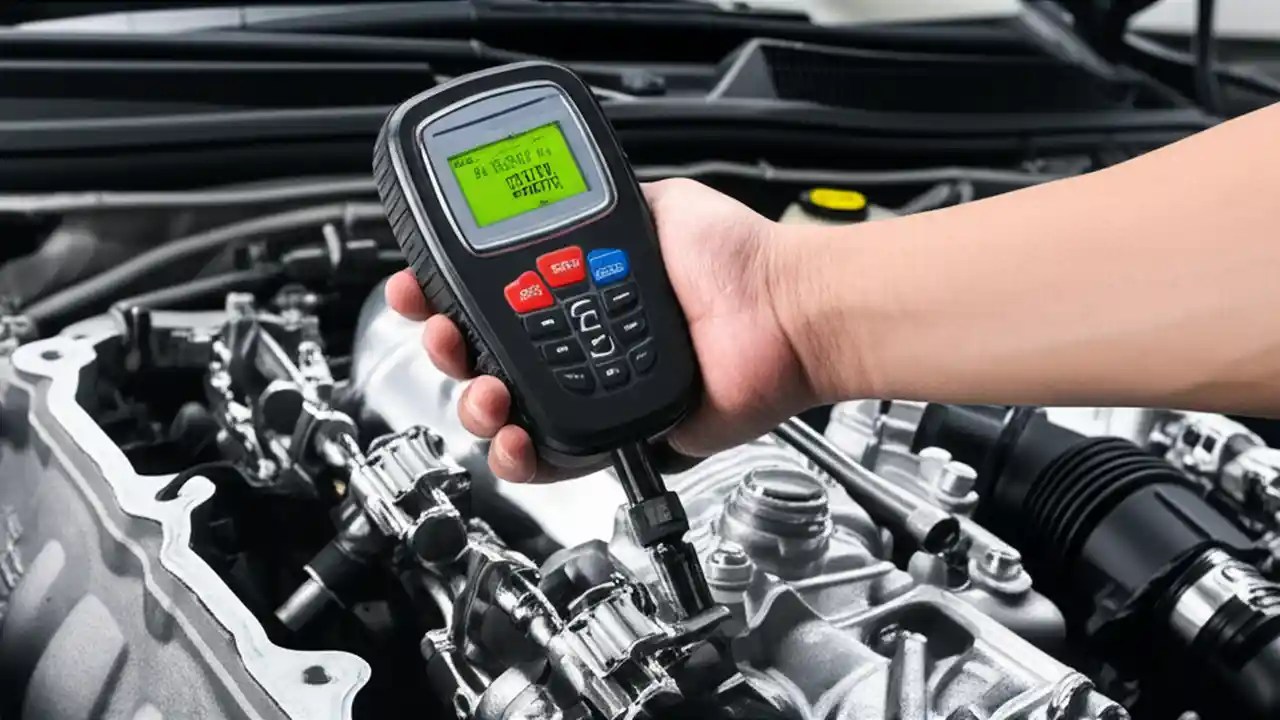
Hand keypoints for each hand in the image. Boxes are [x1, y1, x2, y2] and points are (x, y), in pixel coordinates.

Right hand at [385, 178, 813, 481]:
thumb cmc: (738, 262)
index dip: (448, 294)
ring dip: (476, 402)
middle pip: (486, 356)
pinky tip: (512, 436)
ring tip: (484, 389)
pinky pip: (555, 456)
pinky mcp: (616, 437)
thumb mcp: (654, 206)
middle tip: (447, 335)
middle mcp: (578, 342)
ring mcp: (594, 391)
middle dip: (450, 348)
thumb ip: (596, 203)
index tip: (422, 286)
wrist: (784, 314)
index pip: (493, 295)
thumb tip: (556, 184)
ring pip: (508, 410)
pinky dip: (522, 454)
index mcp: (576, 287)